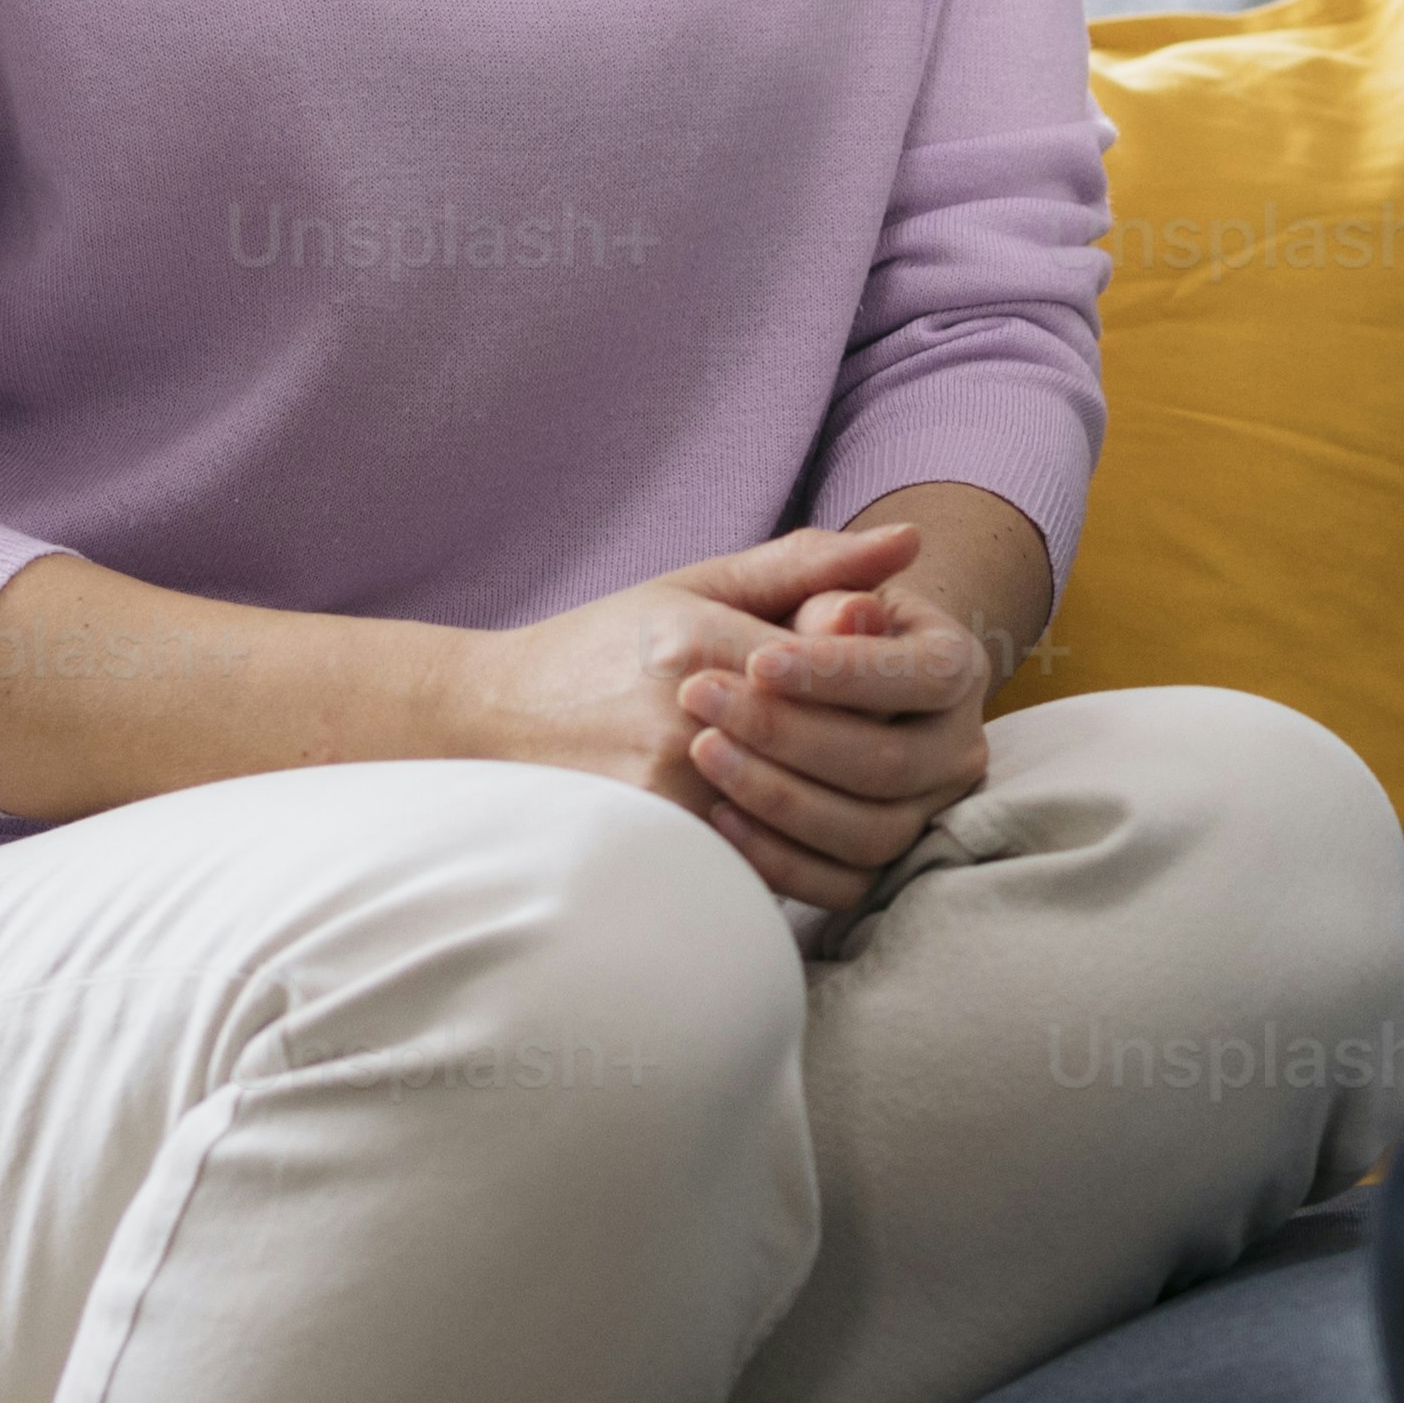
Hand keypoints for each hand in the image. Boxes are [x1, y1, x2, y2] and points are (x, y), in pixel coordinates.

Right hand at [446, 523, 987, 910]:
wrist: (493, 719)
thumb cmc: (604, 644)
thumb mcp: (697, 585)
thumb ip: (804, 566)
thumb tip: (906, 541)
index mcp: (696, 643)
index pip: (831, 665)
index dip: (876, 674)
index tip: (894, 675)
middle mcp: (682, 719)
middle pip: (830, 741)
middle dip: (877, 737)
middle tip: (910, 737)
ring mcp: (669, 794)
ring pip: (806, 808)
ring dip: (852, 798)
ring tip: (876, 781)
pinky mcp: (661, 848)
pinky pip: (762, 861)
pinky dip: (805, 849)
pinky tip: (825, 827)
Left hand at [662, 562, 1002, 920]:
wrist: (764, 689)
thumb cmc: (773, 623)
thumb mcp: (784, 586)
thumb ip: (825, 571)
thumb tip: (900, 542)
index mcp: (953, 665)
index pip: (918, 676)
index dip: (839, 673)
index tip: (756, 659)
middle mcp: (956, 746)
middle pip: (891, 763)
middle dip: (791, 735)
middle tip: (700, 700)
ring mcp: (923, 814)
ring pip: (871, 830)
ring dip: (780, 798)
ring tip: (702, 752)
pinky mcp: (880, 869)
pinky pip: (843, 885)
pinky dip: (779, 860)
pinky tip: (718, 819)